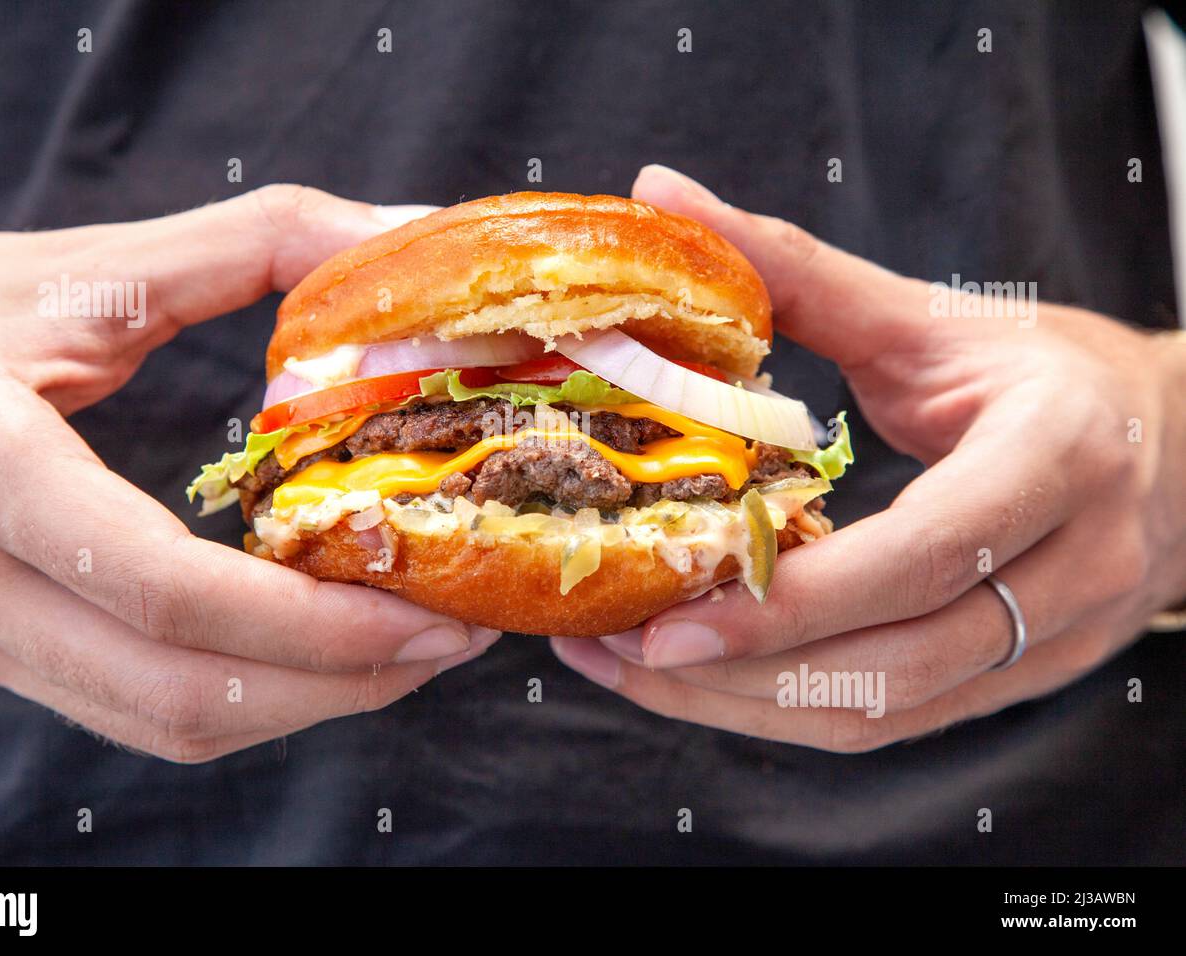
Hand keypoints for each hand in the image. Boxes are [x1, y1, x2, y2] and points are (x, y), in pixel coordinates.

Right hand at [0, 184, 499, 762]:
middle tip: (447, 638)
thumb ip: (255, 242)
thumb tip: (403, 229)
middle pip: (181, 687)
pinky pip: (137, 713)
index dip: (311, 619)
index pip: (162, 583)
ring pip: (165, 723)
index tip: (426, 609)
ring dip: (304, 703)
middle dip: (339, 680)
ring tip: (405, 651)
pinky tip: (316, 652)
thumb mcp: (91, 259)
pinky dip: (246, 699)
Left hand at [552, 164, 1185, 751]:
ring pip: (886, 709)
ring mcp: (1054, 640)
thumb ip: (795, 269)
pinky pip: (893, 719)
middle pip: (895, 660)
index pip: (923, 554)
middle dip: (743, 672)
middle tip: (617, 648)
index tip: (667, 619)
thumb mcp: (930, 317)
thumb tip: (662, 195)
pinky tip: (705, 680)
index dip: (791, 602)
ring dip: (748, 706)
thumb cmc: (1045, 373)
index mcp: (1057, 457)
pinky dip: (789, 709)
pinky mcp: (1018, 679)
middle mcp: (1073, 567)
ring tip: (633, 669)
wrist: (1173, 449)